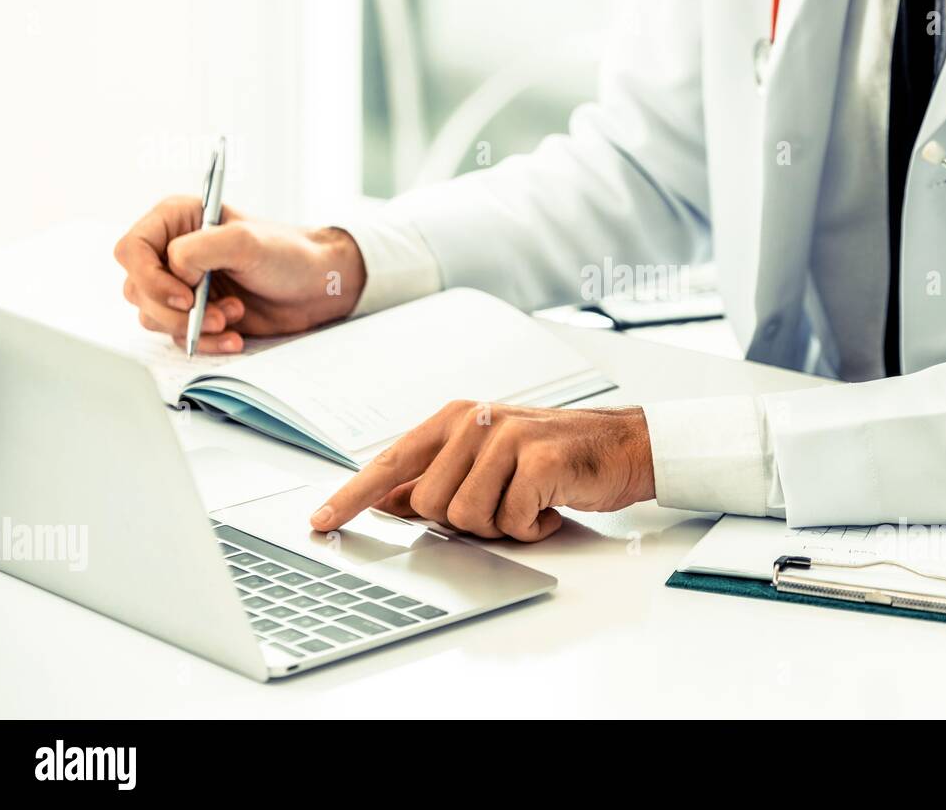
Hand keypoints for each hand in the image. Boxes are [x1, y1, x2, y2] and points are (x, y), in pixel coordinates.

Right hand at [113, 196, 365, 352]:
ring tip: (234, 317)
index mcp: (175, 220)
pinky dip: (205, 341)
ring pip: (152, 316)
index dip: (149, 278)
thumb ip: (197, 250)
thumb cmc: (288, 254)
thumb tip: (173, 274)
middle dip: (174, 310)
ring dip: (192, 326)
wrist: (317, 286)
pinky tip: (235, 336)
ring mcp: (182, 284)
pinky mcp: (196, 313)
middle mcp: (171, 251)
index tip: (185, 296)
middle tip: (219, 313)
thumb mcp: (245, 241)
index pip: (131, 249)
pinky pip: (178, 335)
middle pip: (136, 288)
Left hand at [309, 401, 655, 541]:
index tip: (321, 521)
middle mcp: (476, 420)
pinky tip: (549, 505)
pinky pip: (509, 521)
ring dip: (501, 525)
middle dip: (466, 520)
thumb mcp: (490, 460)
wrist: (624, 446)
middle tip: (504, 504)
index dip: (353, 495)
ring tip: (529, 502)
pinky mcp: (537, 459)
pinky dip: (531, 527)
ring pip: (466, 517)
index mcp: (457, 418)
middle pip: (430, 504)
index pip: (391, 460)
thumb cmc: (557, 456)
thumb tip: (390, 502)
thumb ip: (440, 478)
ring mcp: (506, 438)